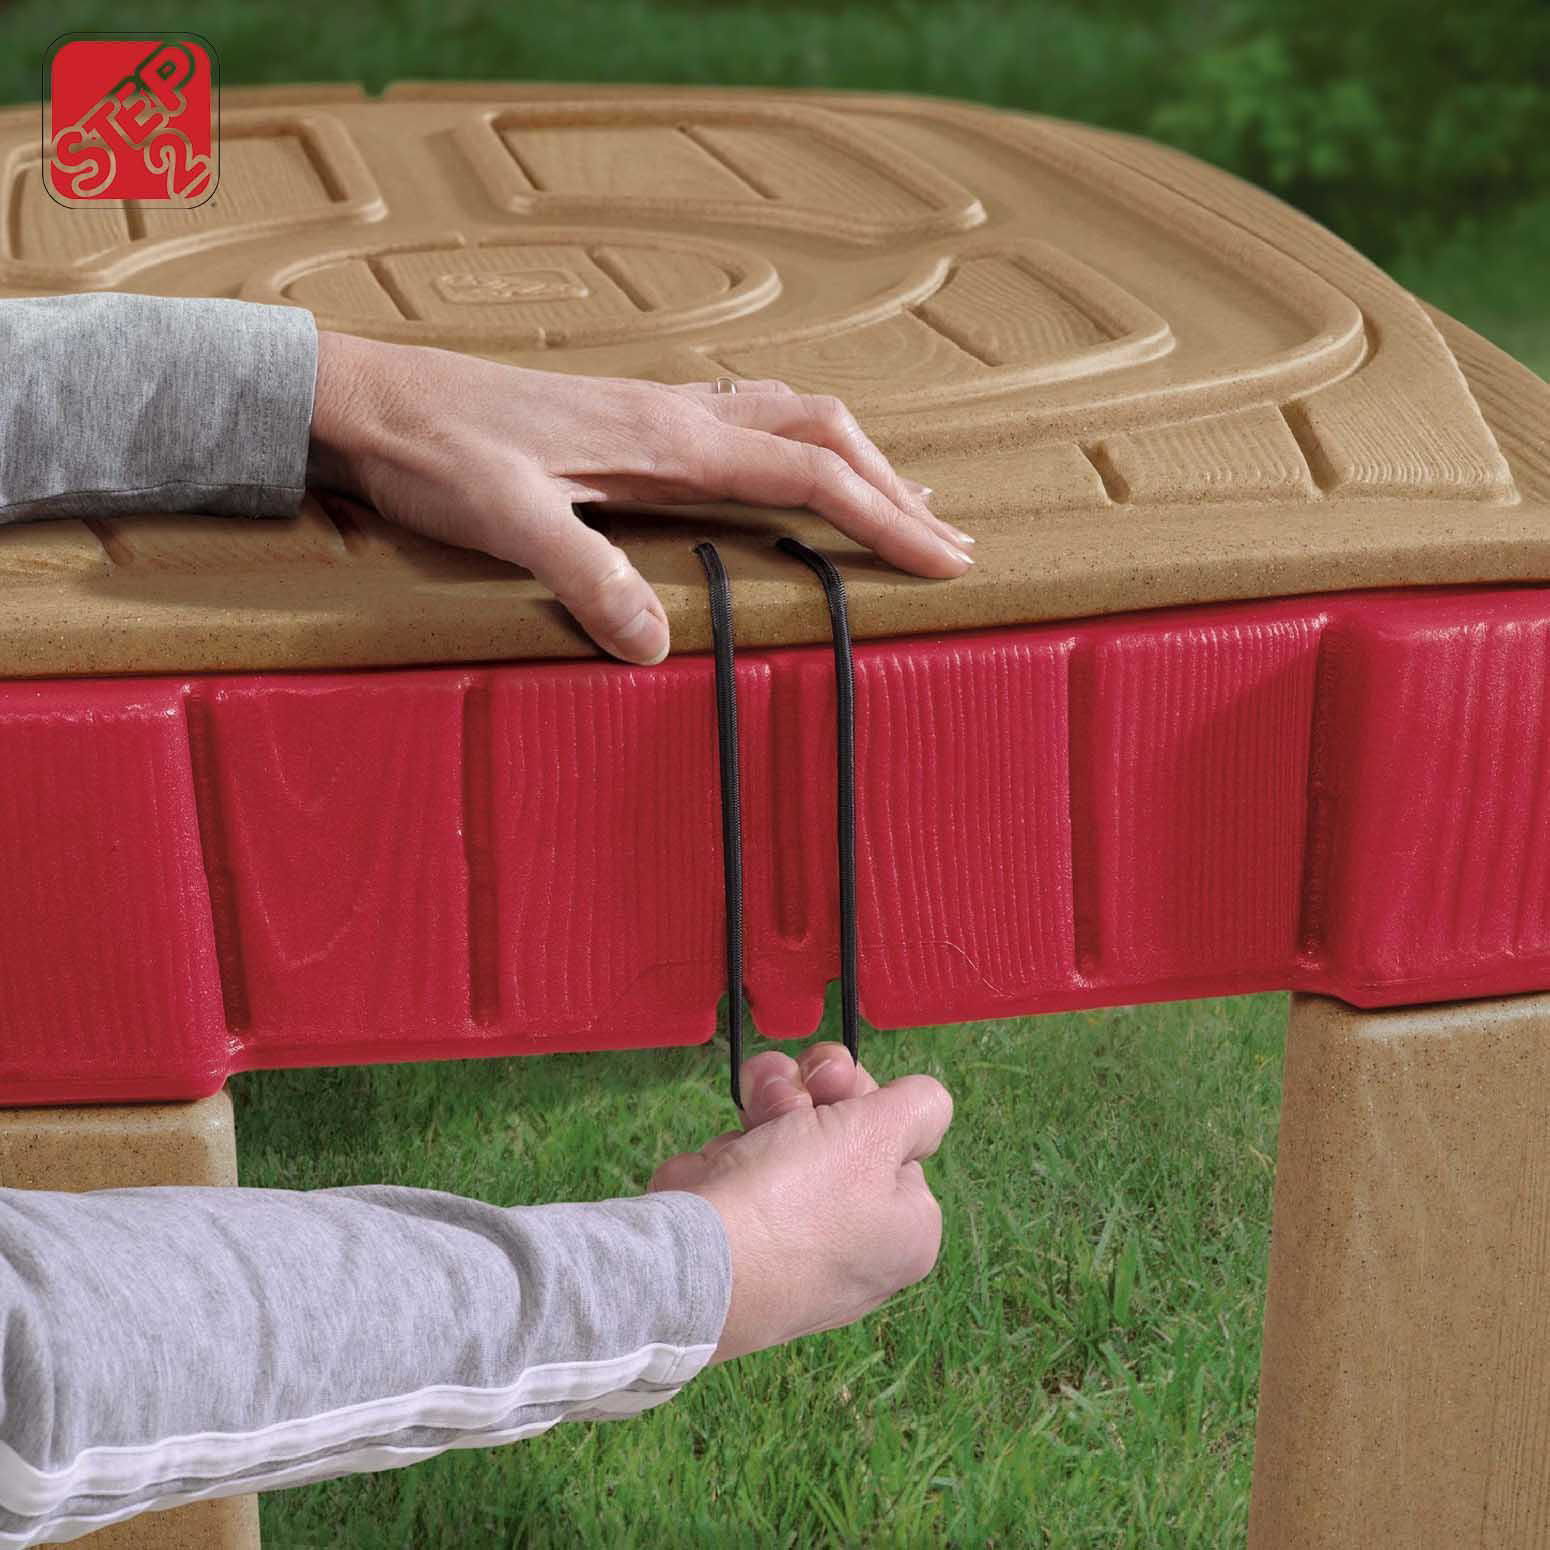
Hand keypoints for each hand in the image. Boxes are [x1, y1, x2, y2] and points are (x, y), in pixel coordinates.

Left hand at [307, 332, 973, 666]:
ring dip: (855, 459)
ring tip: (901, 503)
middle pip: (821, 433)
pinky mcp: (631, 419)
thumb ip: (585, 575)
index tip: (946, 561)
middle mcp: (678, 414)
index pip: (808, 476)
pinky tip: (791, 473)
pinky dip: (798, 448)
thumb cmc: (435, 449)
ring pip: (789, 418)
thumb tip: (658, 646)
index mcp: (669, 437)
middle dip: (893, 487)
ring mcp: (657, 410)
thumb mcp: (504, 520)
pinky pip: (746, 420)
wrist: (373, 399)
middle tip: (946, 541)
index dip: (885, 519)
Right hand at [649, 1043, 952, 1363]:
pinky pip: (735, 1181)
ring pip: (778, 1146)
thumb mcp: (879, 1132)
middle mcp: (856, 1248)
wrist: (691, 1270)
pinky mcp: (735, 1250)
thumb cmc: (796, 1200)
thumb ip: (920, 1105)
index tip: (831, 1084)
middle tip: (784, 1100)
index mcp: (905, 1230)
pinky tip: (711, 1177)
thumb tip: (930, 1106)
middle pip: (835, 1135)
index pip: (891, 1134)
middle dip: (800, 1102)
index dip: (857, 1096)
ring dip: (757, 1123)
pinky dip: (721, 1166)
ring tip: (739, 1138)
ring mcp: (791, 1252)